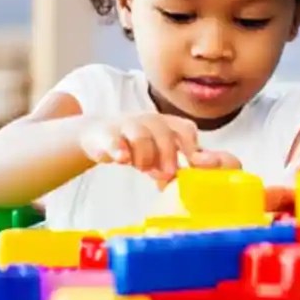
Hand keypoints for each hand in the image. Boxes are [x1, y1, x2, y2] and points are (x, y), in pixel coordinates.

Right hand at [79, 113, 198, 183]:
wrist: (98, 135)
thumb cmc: (139, 145)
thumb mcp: (161, 152)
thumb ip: (181, 164)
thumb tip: (200, 178)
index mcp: (168, 125)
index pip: (186, 129)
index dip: (192, 147)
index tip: (195, 165)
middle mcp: (150, 121)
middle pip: (165, 133)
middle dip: (168, 156)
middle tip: (166, 175)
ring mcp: (127, 126)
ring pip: (141, 137)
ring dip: (146, 157)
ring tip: (142, 169)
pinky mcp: (106, 135)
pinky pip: (114, 140)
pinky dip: (119, 150)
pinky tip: (123, 158)